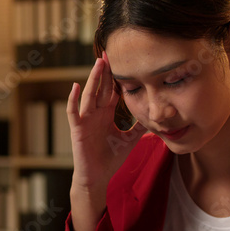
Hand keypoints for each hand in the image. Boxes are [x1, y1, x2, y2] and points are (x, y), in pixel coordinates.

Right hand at [66, 52, 145, 230]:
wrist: (97, 177)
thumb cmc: (110, 159)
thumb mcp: (130, 139)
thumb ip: (139, 127)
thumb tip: (156, 119)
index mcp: (106, 114)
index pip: (110, 91)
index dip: (115, 77)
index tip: (123, 61)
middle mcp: (95, 114)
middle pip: (100, 88)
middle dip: (104, 71)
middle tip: (109, 53)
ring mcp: (85, 120)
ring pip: (88, 95)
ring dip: (92, 79)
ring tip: (98, 64)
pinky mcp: (77, 129)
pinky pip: (73, 112)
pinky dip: (72, 99)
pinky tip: (75, 86)